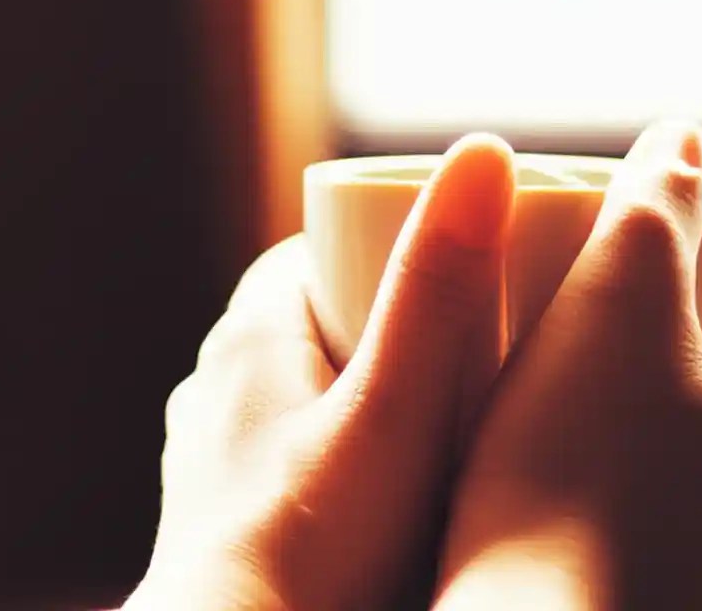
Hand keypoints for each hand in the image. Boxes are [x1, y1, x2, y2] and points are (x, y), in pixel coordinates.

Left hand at [124, 136, 514, 609]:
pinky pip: (295, 451)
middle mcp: (221, 384)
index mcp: (251, 333)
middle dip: (393, 317)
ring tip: (449, 418)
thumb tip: (482, 154)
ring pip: (307, 387)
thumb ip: (437, 285)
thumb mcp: (395, 406)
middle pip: (321, 314)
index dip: (395, 239)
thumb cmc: (310, 548)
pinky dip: (344, 450)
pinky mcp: (231, 514)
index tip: (464, 259)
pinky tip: (392, 489)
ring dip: (369, 389)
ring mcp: (218, 452)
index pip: (321, 244)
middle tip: (478, 342)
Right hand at [434, 122, 701, 610]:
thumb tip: (683, 132)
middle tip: (599, 416)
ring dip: (679, 497)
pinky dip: (664, 562)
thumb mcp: (617, 288)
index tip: (636, 366)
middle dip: (692, 425)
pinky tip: (593, 554)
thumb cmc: (574, 457)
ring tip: (584, 485)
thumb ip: (657, 195)